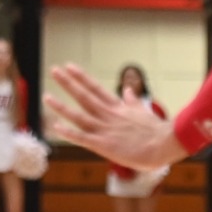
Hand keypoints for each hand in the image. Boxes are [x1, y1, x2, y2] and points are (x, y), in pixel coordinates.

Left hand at [43, 63, 185, 172]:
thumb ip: (132, 101)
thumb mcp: (143, 111)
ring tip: (46, 96)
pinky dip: (69, 132)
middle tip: (54, 70)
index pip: (96, 88)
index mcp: (118, 107)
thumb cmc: (156, 131)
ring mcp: (105, 129)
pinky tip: (55, 126)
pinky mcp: (104, 145)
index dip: (81, 77)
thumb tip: (127, 89)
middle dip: (68, 83)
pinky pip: (82, 138)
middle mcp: (108, 115)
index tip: (69, 66)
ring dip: (62, 106)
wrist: (165, 145)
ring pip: (79, 116)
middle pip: (84, 96)